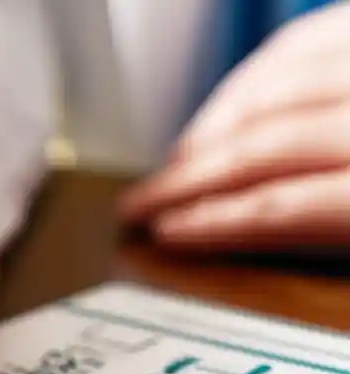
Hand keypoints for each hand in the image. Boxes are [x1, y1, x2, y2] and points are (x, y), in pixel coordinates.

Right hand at [120, 4, 349, 247]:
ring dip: (209, 129)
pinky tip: (231, 99)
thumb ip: (330, 228)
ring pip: (270, 90)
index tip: (167, 235)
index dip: (213, 224)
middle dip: (187, 180)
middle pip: (263, 148)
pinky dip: (253, 75)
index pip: (281, 209)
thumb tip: (256, 232)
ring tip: (176, 160)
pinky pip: (301, 41)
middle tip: (140, 204)